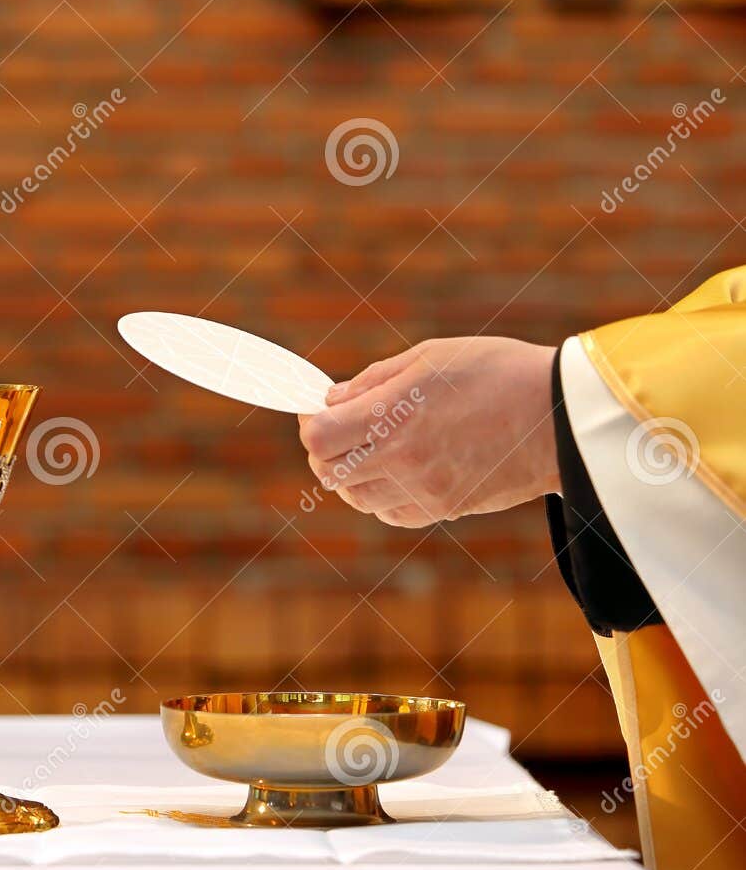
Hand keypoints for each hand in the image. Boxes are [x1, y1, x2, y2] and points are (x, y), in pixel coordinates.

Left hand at [298, 337, 558, 526]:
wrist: (560, 417)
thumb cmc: (497, 372)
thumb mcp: (431, 356)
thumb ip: (374, 380)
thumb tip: (332, 399)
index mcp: (395, 415)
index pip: (318, 438)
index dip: (310, 423)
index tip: (319, 409)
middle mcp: (403, 459)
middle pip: (329, 473)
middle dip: (325, 450)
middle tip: (342, 427)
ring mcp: (423, 490)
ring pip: (356, 497)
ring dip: (353, 473)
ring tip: (374, 446)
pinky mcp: (444, 509)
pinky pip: (390, 513)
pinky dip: (382, 495)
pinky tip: (399, 470)